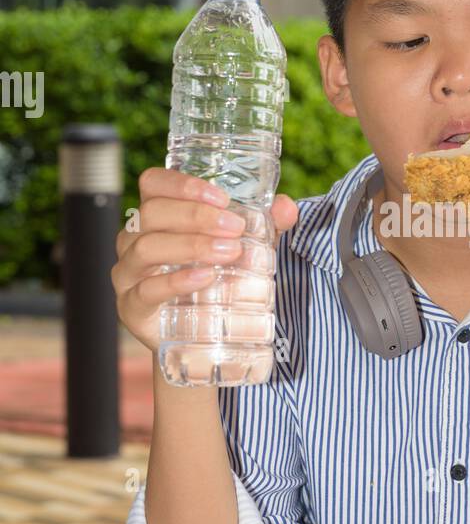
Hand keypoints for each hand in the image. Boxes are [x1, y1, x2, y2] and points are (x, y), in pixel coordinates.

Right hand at [111, 168, 298, 355]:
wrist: (199, 340)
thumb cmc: (214, 283)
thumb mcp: (242, 250)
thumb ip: (264, 227)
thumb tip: (288, 207)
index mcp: (155, 217)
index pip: (153, 184)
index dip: (182, 184)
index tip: (222, 197)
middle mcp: (133, 241)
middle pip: (152, 213)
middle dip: (196, 215)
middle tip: (235, 228)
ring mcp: (127, 275)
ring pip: (147, 247)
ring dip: (191, 245)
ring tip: (229, 252)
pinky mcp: (131, 309)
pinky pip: (146, 290)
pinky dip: (176, 281)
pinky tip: (205, 277)